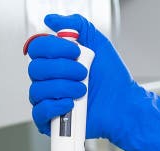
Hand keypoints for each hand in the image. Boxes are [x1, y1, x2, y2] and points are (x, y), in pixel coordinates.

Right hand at [26, 14, 159, 150]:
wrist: (124, 106)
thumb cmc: (113, 79)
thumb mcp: (98, 43)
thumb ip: (77, 26)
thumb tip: (51, 19)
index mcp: (55, 61)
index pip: (37, 48)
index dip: (54, 47)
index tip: (76, 51)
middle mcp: (49, 80)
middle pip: (35, 69)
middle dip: (62, 69)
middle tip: (83, 73)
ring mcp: (50, 100)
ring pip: (37, 91)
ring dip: (62, 87)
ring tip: (82, 90)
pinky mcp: (53, 121)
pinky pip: (39, 113)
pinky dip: (52, 106)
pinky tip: (70, 103)